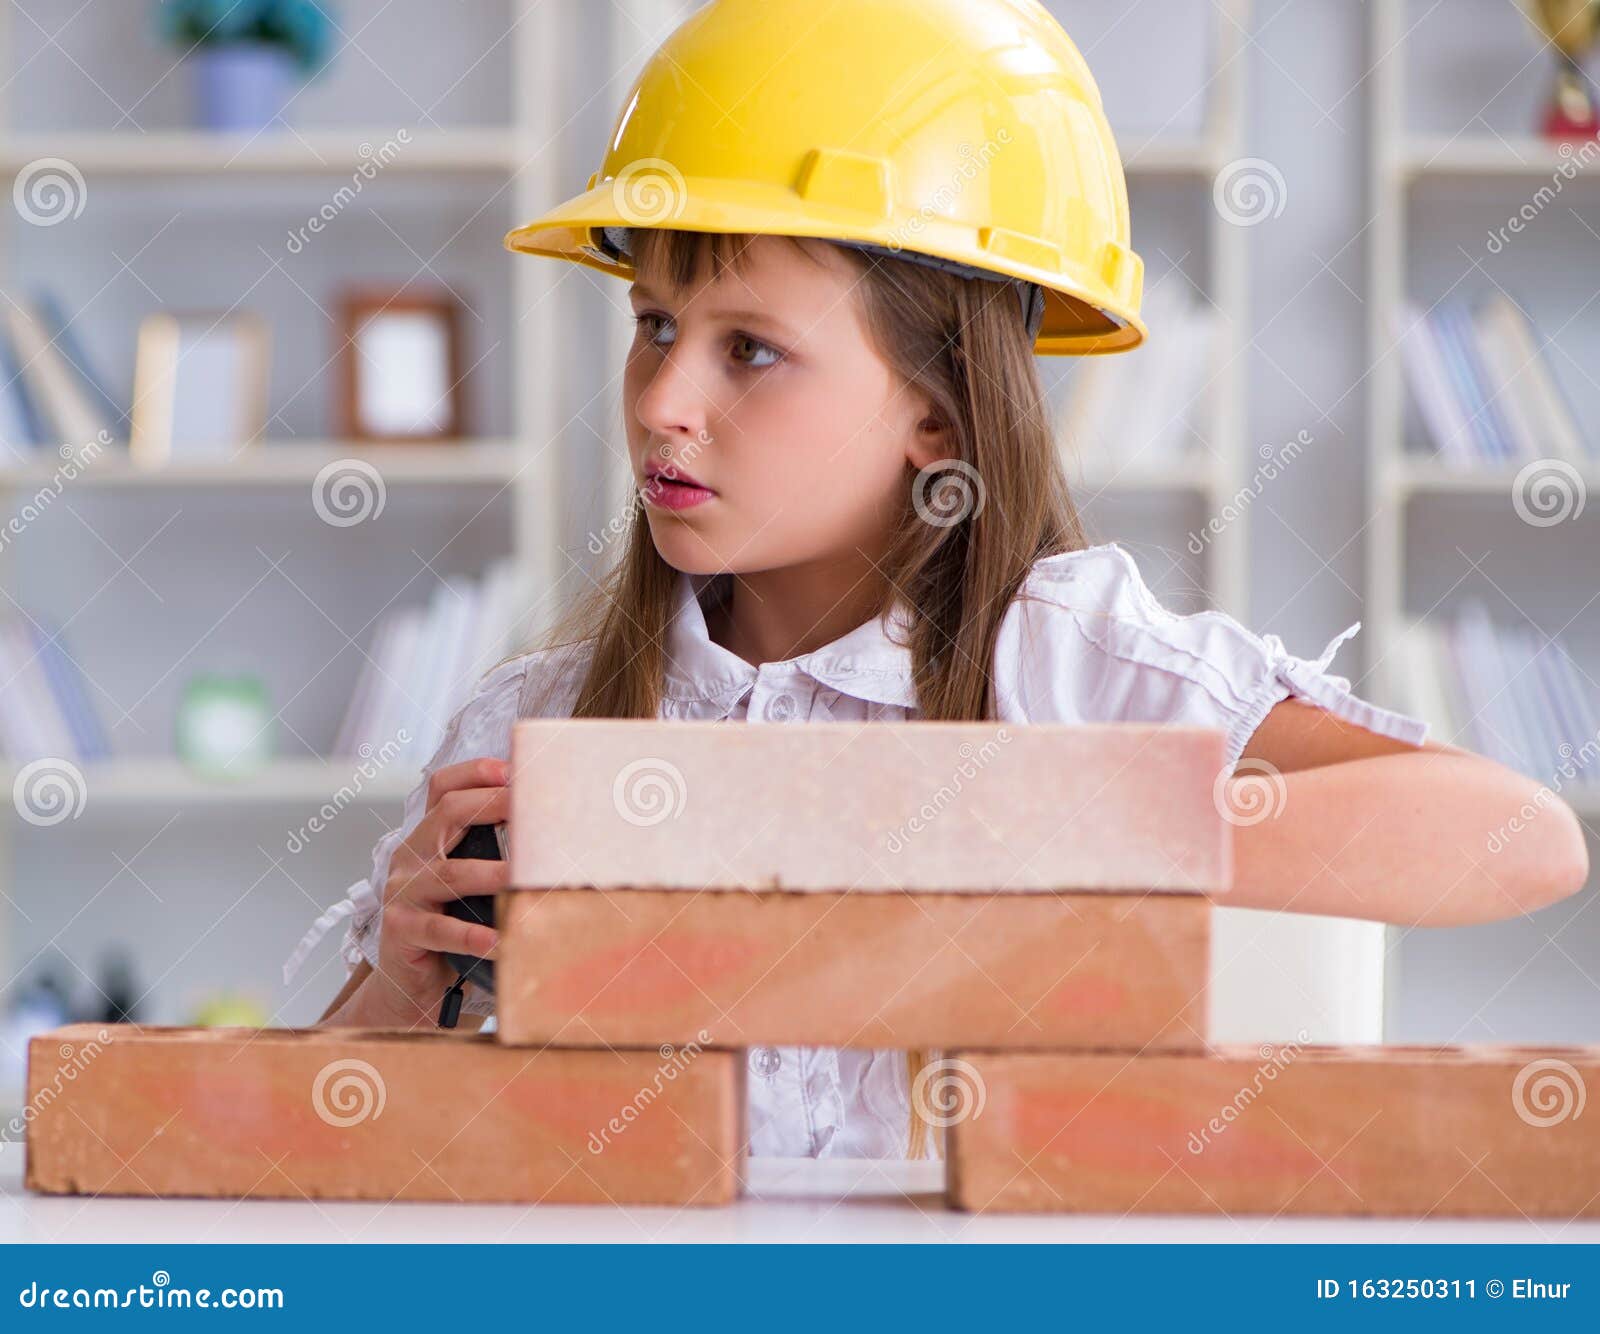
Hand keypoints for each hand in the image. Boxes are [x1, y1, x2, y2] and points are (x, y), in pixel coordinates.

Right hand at [363, 756, 510, 1025]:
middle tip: (535, 809)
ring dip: (493, 873)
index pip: (442, 787)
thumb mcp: (469, 882)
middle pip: (448, 813)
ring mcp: (402, 891)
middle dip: (494, 804)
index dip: (475, 772)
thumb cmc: (453, 925)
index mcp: (427, 836)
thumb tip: (556, 834)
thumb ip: (493, 854)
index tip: (514, 770)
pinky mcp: (401, 929)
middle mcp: (411, 855)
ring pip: (451, 873)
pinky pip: (439, 929)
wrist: (412, 983)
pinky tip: (499, 941)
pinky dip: (472, 935)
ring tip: (525, 879)